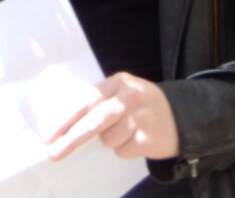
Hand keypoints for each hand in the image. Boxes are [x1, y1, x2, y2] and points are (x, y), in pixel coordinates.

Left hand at [47, 72, 178, 161]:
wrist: (183, 116)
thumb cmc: (143, 106)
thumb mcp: (124, 93)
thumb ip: (102, 101)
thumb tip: (67, 126)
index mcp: (120, 82)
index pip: (87, 100)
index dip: (67, 119)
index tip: (51, 134)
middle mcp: (130, 97)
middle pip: (95, 121)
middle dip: (72, 139)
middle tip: (55, 153)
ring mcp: (141, 117)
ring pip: (108, 140)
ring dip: (112, 141)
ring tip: (128, 131)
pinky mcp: (148, 138)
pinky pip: (122, 151)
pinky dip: (126, 149)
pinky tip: (138, 139)